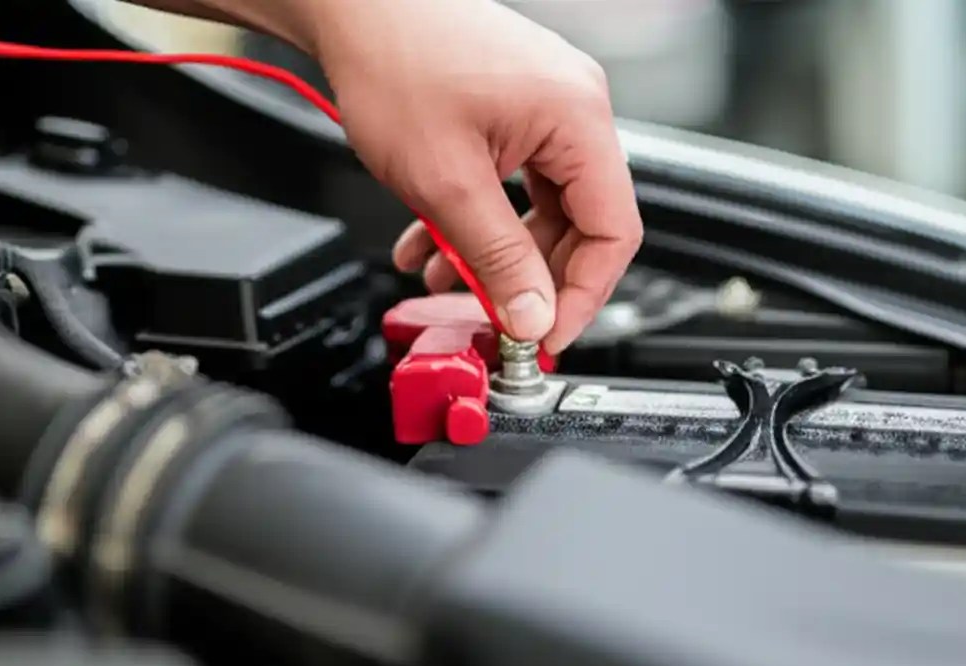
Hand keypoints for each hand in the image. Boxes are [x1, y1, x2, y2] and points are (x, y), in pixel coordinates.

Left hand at [307, 0, 642, 352]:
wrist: (351, 5)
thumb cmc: (393, 59)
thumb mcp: (446, 184)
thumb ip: (498, 259)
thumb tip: (533, 315)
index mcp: (577, 118)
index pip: (614, 230)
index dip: (583, 294)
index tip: (546, 333)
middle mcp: (572, 107)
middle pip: (579, 222)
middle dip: (530, 277)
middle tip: (498, 318)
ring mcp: (543, 106)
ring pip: (538, 207)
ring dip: (493, 253)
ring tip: (447, 278)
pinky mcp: (512, 108)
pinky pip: (511, 181)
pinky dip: (475, 219)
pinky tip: (432, 242)